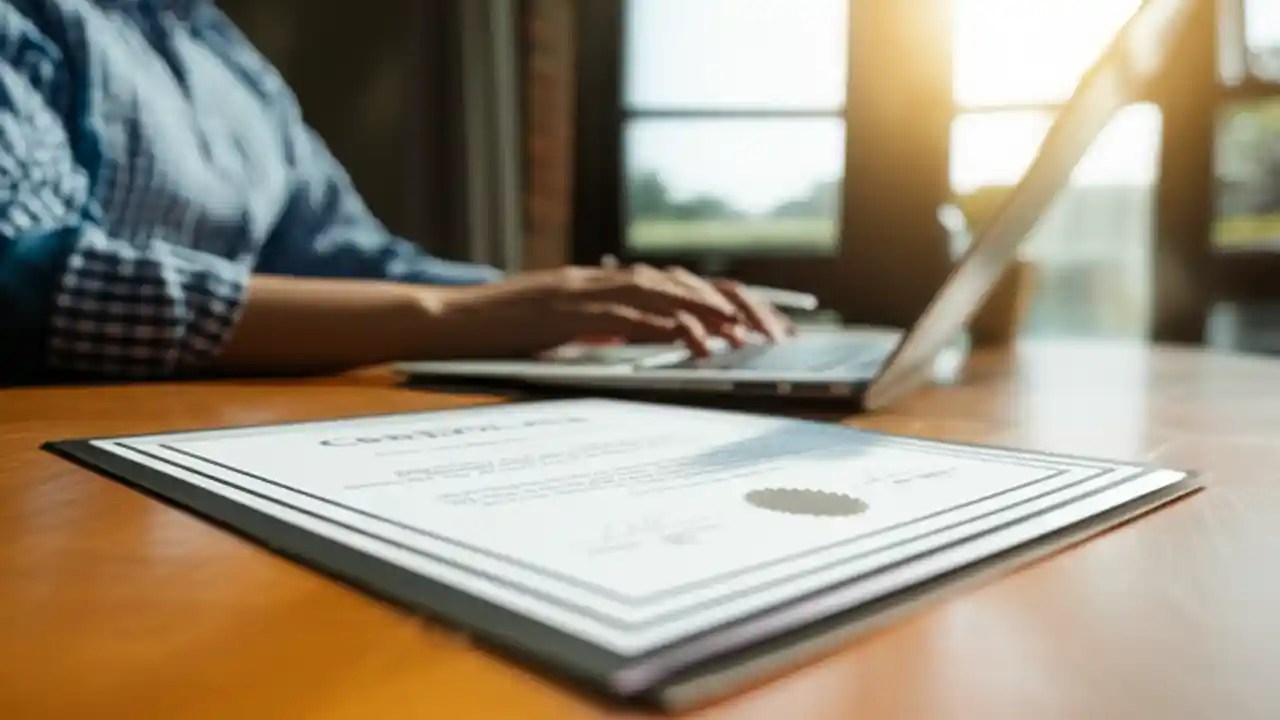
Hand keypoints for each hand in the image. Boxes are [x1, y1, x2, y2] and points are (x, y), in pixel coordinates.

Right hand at [419, 265, 793, 358]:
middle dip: (731, 304)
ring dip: (709, 312)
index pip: (675, 284)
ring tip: (745, 336)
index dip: (720, 300)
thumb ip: (604, 330)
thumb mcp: (564, 331)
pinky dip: (667, 325)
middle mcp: (601, 278)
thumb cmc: (502, 334)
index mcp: (602, 283)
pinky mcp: (569, 310)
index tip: (757, 322)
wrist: (448, 323)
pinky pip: (630, 314)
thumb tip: (647, 342)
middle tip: (770, 330)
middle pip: (683, 282)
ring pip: (664, 291)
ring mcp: (585, 290)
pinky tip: (696, 341)